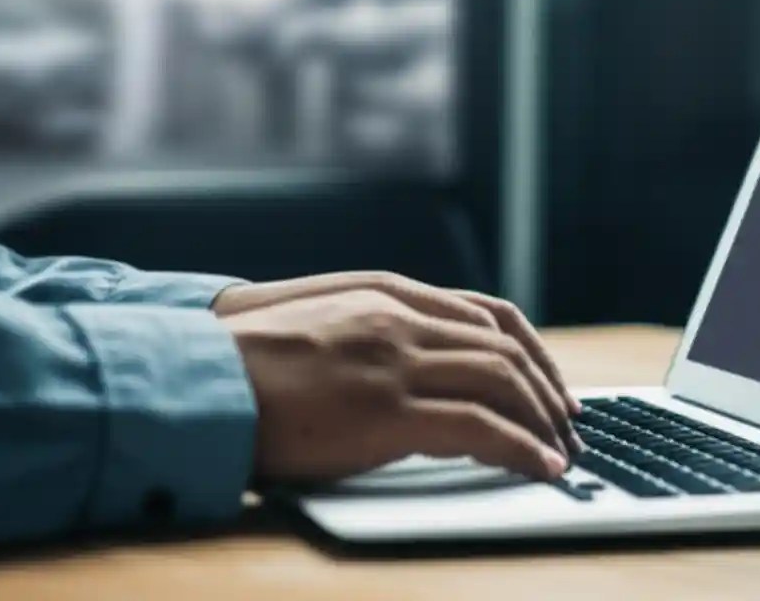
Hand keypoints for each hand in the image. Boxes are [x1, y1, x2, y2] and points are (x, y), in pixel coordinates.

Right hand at [214, 272, 579, 417]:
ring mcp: (394, 361)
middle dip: (545, 392)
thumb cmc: (247, 361)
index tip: (550, 387)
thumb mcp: (324, 322)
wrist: (193, 378)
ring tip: (559, 452)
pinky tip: (538, 466)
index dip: (532, 354)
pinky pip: (479, 426)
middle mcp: (400, 318)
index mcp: (388, 294)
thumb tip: (420, 365)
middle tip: (566, 427)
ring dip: (540, 421)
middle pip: (505, 349)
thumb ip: (378, 330)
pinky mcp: (385, 411)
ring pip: (500, 382)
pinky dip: (519, 447)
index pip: (490, 315)